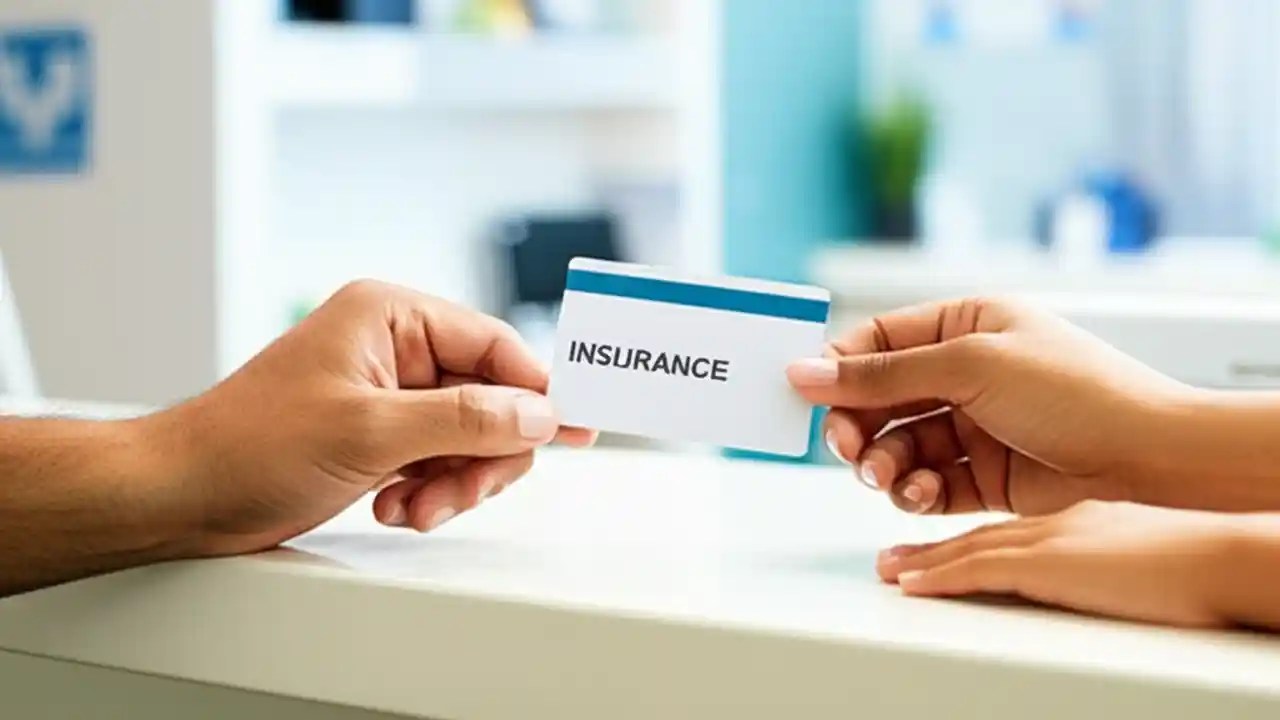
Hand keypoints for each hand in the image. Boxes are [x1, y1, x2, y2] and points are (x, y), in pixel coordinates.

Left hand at [152, 280, 592, 556]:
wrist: (183, 494)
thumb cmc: (249, 444)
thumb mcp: (372, 430)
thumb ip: (466, 419)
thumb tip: (539, 412)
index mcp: (390, 316)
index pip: (493, 346)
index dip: (539, 389)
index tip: (580, 427)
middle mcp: (393, 348)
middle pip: (489, 398)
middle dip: (481, 454)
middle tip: (461, 492)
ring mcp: (388, 394)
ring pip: (468, 437)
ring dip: (453, 482)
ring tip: (413, 507)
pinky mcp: (380, 434)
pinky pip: (438, 460)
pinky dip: (429, 491)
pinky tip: (394, 506)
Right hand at [787, 299, 1190, 515]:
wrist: (1144, 453)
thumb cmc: (1073, 390)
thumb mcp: (967, 366)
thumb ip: (880, 374)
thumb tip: (805, 371)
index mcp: (963, 325)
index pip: (877, 340)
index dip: (838, 367)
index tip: (806, 394)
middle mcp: (963, 373)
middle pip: (878, 399)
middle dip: (856, 424)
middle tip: (845, 446)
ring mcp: (971, 425)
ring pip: (895, 446)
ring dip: (882, 463)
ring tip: (888, 476)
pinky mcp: (980, 476)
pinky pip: (924, 483)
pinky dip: (914, 491)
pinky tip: (923, 493)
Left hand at [876, 500, 1279, 628]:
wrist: (1223, 555)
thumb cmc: (1195, 556)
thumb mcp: (1128, 546)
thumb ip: (1097, 551)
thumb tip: (1084, 573)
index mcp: (1071, 514)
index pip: (1002, 524)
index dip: (961, 538)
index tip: (931, 552)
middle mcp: (1051, 519)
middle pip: (974, 529)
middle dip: (926, 546)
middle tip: (890, 561)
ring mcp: (1047, 536)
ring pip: (966, 544)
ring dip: (920, 560)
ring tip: (887, 573)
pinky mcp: (1048, 559)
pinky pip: (977, 566)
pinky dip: (938, 575)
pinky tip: (911, 586)